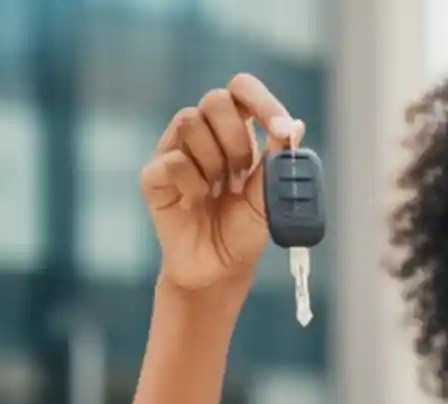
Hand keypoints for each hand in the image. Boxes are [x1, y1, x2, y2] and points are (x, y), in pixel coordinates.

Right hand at [140, 73, 304, 291]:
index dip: (261, 100)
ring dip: (214, 161)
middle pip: (214, 100)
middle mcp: (203, 134)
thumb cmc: (244, 229)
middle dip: (236, 139)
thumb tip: (293, 125)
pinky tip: (197, 202)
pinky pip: (174, 160)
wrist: (220, 268)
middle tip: (241, 174)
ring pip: (189, 121)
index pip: (241, 89)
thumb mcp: (270, 195)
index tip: (279, 126)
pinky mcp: (154, 176)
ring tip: (218, 190)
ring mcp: (174, 151)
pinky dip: (193, 184)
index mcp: (235, 131)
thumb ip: (279, 160)